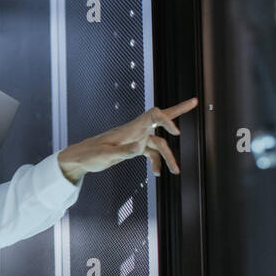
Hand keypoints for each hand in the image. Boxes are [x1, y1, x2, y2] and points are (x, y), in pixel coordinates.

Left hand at [56, 97, 199, 180]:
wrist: (80, 158)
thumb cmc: (90, 155)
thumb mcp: (106, 156)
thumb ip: (124, 152)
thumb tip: (139, 149)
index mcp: (130, 128)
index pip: (154, 115)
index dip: (167, 120)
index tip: (176, 132)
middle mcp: (136, 131)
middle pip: (160, 118)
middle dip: (178, 111)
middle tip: (195, 101)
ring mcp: (135, 139)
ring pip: (159, 143)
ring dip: (169, 157)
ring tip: (176, 172)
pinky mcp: (133, 148)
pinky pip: (150, 152)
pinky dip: (156, 162)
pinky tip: (157, 173)